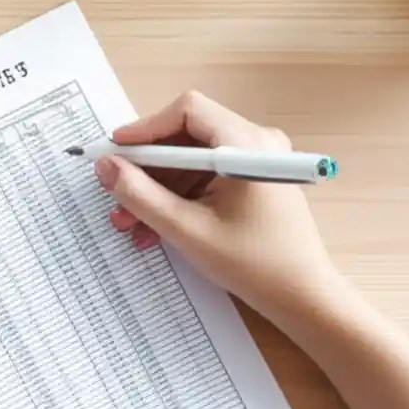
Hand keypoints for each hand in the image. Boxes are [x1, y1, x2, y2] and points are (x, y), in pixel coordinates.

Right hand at [94, 91, 342, 318]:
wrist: (303, 296)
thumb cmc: (254, 264)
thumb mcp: (187, 230)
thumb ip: (140, 195)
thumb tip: (105, 167)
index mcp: (246, 145)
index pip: (186, 111)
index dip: (145, 129)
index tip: (114, 152)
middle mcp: (256, 142)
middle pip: (186, 135)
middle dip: (147, 169)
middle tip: (117, 195)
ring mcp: (257, 161)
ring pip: (192, 160)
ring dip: (159, 189)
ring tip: (131, 224)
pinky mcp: (255, 179)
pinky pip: (207, 176)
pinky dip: (180, 198)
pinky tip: (156, 228)